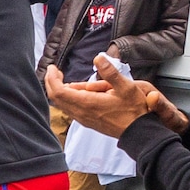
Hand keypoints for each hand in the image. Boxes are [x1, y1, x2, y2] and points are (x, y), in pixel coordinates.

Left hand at [47, 56, 187, 139]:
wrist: (138, 132)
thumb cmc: (135, 110)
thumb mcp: (127, 87)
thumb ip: (110, 73)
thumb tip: (98, 58)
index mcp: (87, 103)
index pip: (58, 91)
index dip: (52, 78)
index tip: (52, 67)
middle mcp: (81, 113)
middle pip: (56, 98)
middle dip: (51, 82)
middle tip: (54, 70)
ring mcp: (83, 119)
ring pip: (62, 104)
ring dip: (58, 90)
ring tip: (61, 78)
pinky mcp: (87, 121)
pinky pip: (70, 109)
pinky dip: (66, 98)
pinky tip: (74, 90)